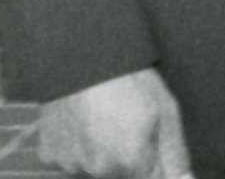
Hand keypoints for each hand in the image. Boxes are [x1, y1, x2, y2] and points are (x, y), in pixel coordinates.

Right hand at [37, 68, 190, 178]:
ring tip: (106, 118)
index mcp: (132, 162)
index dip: (151, 165)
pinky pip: (70, 158)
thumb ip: (174, 157)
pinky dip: (78, 146)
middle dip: (130, 159)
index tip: (148, 147)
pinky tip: (84, 121)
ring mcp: (71, 164)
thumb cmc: (133, 80)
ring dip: (103, 153)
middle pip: (122, 174)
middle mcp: (100, 171)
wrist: (84, 57)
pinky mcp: (49, 155)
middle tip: (129, 124)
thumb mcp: (167, 111)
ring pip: (95, 167)